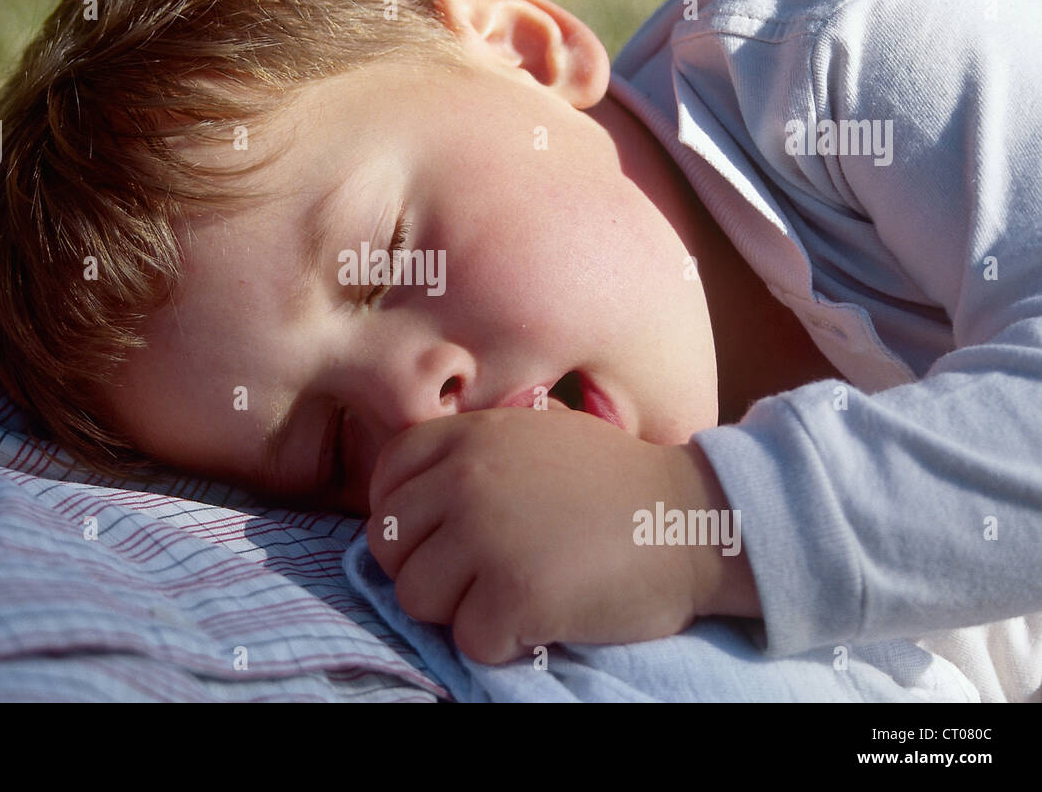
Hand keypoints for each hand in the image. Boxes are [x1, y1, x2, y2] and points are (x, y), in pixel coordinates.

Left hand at [366, 407, 755, 663]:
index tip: (441, 539)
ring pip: (416, 598)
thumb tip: (407, 503)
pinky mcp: (513, 595)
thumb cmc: (617, 485)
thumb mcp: (535, 436)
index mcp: (469, 436)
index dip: (403, 519)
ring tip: (516, 593)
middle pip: (388, 546)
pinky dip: (503, 643)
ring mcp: (485, 536)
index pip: (386, 481)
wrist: (694, 520)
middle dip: (428, 569)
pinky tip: (543, 617)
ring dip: (461, 609)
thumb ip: (472, 456)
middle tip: (482, 576)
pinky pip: (467, 640)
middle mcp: (465, 479)